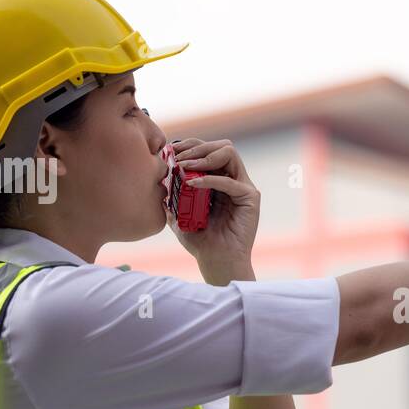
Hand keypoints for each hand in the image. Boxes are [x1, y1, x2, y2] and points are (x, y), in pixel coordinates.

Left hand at [166, 138, 261, 284]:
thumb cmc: (200, 242)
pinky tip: (192, 184)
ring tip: (185, 167)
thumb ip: (172, 197)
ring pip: (229, 153)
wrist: (217, 262)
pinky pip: (229, 181)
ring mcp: (243, 188)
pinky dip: (209, 179)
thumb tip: (158, 181)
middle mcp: (233, 180)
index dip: (189, 146)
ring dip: (204, 156)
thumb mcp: (179, 215)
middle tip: (176, 157)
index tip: (170, 152)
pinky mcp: (250, 198)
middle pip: (220, 145)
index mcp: (219, 181)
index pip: (207, 151)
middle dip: (196, 146)